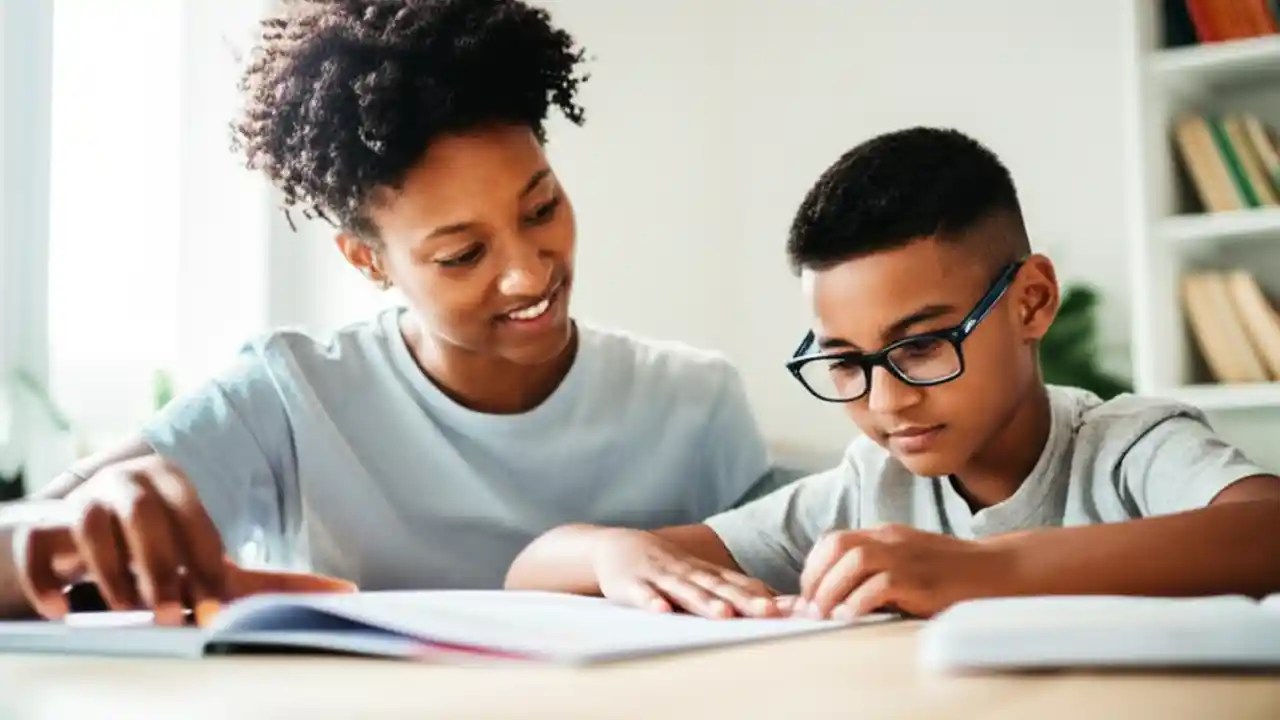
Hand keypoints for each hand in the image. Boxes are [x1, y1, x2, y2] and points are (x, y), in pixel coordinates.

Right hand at [11, 455, 353, 623]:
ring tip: (123, 612)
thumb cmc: (158, 553)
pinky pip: (37, 547)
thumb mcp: (210, 563)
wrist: (75, 542)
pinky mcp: (38, 528)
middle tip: (167, 615)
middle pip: (146, 517)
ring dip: (108, 573)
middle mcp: (130, 483)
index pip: (196, 521)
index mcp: (177, 486)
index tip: (211, 610)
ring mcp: (82, 503)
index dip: (204, 564)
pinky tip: (62, 613)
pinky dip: (48, 580)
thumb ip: (270, 580)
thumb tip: (348, 590)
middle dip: (159, 568)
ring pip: (91, 526)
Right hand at [592, 529, 779, 618]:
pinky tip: (662, 612)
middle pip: (719, 588)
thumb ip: (733, 587)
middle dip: (744, 600)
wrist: (615, 546)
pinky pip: (643, 594)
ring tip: (724, 615)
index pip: (739, 584)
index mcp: (705, 573)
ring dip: (704, 602)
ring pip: (685, 591)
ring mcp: (660, 577)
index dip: (764, 597)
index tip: (792, 610)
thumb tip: (777, 602)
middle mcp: (687, 573)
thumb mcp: (700, 574)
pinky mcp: (631, 584)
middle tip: (770, 613)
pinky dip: (652, 602)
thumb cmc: (666, 566)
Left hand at [796, 524, 1016, 619]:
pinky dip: (858, 601)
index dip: (814, 566)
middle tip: (811, 608)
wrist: (997, 570)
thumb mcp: (908, 560)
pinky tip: (849, 617)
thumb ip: (877, 569)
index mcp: (886, 535)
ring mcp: (907, 558)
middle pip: (838, 546)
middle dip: (816, 578)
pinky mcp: (921, 581)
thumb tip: (838, 596)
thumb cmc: (951, 573)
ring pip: (854, 560)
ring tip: (824, 615)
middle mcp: (892, 540)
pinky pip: (880, 585)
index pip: (835, 539)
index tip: (808, 593)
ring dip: (831, 589)